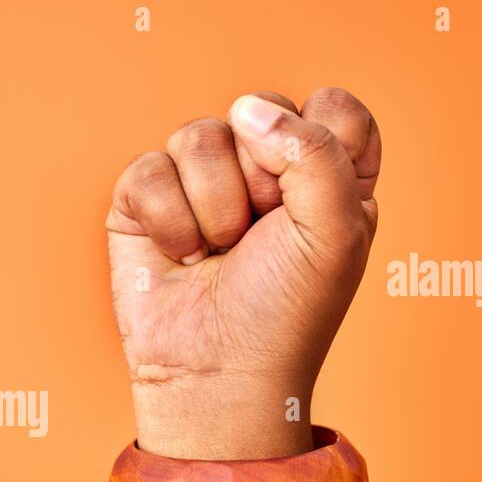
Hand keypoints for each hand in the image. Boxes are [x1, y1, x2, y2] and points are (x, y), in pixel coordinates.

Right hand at [106, 88, 380, 459]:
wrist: (216, 373)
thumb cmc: (284, 313)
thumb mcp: (337, 231)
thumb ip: (317, 150)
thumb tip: (246, 111)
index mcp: (325, 174)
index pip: (331, 108)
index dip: (320, 145)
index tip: (314, 206)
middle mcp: (264, 170)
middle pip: (261, 111)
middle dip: (261, 180)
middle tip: (260, 237)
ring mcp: (200, 182)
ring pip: (198, 135)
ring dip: (213, 208)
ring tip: (218, 253)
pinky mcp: (145, 201)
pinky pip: (147, 168)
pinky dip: (166, 220)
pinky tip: (180, 257)